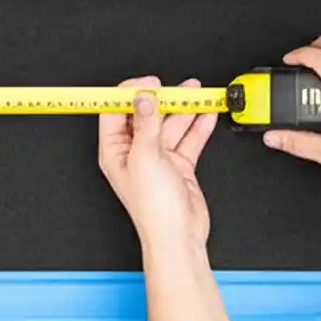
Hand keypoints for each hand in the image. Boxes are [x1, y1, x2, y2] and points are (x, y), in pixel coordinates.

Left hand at [99, 76, 219, 250]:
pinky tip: (206, 112)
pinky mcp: (177, 164)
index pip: (116, 111)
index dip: (130, 93)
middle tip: (175, 86)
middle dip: (162, 98)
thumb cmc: (154, 210)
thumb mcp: (146, 158)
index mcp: (114, 150)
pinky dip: (197, 125)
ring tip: (196, 92)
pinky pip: (187, 138)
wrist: (179, 236)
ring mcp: (157, 157)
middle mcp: (134, 152)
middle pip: (146, 114)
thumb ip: (146, 125)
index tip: (148, 84)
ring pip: (169, 124)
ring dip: (183, 108)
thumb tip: (142, 98)